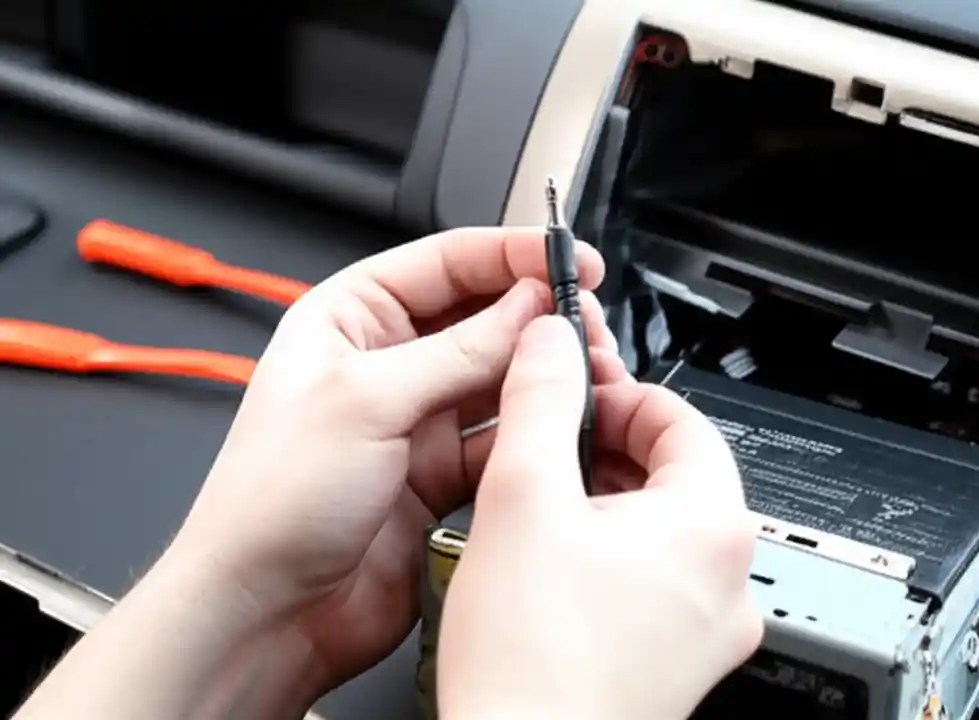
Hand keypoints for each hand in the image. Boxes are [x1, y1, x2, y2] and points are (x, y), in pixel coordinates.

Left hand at [169, 228, 614, 693]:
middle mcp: (388, 363)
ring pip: (504, 379)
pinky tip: (560, 430)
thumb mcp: (367, 401)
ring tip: (586, 379)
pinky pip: (506, 438)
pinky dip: (538, 433)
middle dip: (541, 319)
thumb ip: (460, 350)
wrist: (266, 614)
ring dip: (546, 376)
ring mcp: (418, 421)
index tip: (571, 262)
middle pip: (487, 317)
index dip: (515, 255)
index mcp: (351, 318)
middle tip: (586, 329)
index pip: (448, 262)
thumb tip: (529, 306)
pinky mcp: (443, 476)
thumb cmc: (272, 501)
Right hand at [437, 316, 763, 719]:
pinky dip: (610, 555)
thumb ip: (540, 401)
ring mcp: (710, 630)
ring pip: (662, 530)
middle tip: (546, 439)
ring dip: (605, 499)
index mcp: (714, 528)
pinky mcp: (680, 664)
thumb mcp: (521, 497)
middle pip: (677, 474)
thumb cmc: (532, 664)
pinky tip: (552, 563)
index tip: (572, 390)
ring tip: (539, 503)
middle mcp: (729, 581)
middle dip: (607, 445)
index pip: (683, 419)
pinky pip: (655, 582)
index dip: (619, 392)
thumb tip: (552, 345)